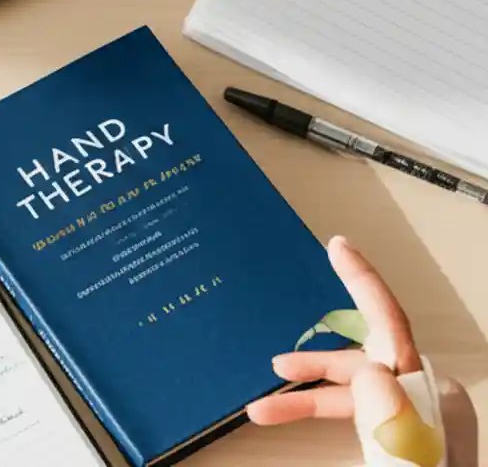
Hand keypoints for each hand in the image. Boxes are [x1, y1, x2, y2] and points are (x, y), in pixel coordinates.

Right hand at [246, 236, 478, 465]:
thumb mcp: (401, 464)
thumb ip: (386, 417)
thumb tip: (368, 368)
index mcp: (430, 398)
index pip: (390, 324)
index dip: (361, 281)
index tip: (336, 246)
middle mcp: (426, 402)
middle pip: (362, 357)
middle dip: (313, 362)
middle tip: (273, 367)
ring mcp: (415, 424)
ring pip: (353, 389)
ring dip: (306, 396)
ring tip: (263, 411)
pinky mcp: (403, 444)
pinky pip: (357, 413)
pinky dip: (320, 413)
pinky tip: (294, 421)